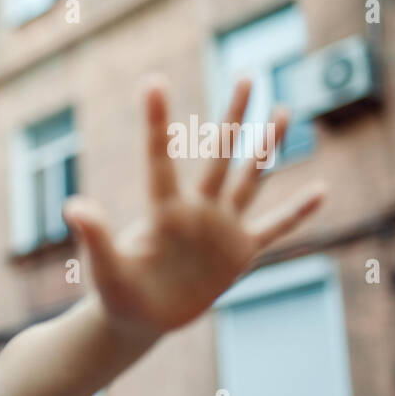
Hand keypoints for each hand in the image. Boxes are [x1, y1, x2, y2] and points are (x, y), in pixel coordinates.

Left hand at [62, 77, 325, 334]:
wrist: (137, 320)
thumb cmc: (115, 293)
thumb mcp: (106, 267)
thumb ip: (95, 236)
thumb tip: (73, 206)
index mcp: (164, 212)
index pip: (160, 159)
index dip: (157, 122)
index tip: (154, 81)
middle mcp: (196, 211)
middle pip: (220, 155)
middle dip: (234, 116)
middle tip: (247, 75)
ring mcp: (220, 229)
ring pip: (250, 179)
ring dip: (267, 148)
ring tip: (282, 110)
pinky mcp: (239, 252)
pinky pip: (275, 228)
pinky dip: (297, 213)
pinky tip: (321, 190)